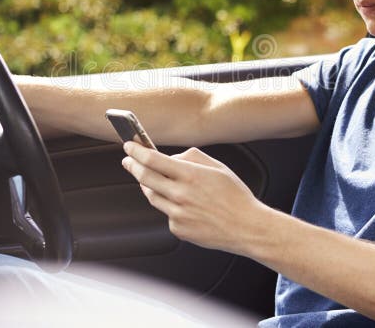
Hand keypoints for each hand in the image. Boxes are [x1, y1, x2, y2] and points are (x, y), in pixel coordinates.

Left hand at [121, 141, 266, 254]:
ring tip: (148, 178)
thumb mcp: (217, 167)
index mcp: (190, 175)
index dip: (136, 151)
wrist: (246, 227)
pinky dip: (168, 205)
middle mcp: (181, 195)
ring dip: (146, 185)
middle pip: (144, 177)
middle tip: (128, 160)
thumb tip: (170, 158)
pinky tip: (180, 203)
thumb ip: (191, 157)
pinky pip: (165, 213)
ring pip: (151, 196)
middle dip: (132, 166)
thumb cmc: (235, 197)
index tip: (129, 145)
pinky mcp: (178, 229)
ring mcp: (177, 214)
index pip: (153, 159)